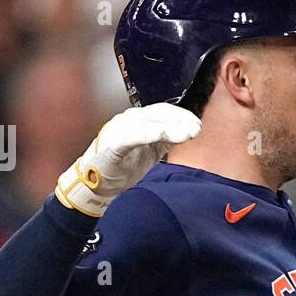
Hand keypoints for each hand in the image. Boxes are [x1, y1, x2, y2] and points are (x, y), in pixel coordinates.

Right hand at [55, 104, 200, 216]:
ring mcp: (119, 130)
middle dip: (180, 121)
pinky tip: (160, 135)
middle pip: (158, 114)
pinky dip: (146, 134)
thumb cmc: (123, 165)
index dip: (182, 116)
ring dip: (169, 128)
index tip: (197, 125)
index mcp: (138, 120)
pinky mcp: (112, 144)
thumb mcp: (151, 150)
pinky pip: (131, 136)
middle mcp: (129, 120)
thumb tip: (189, 131)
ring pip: (148, 124)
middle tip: (196, 129)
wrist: (97, 183)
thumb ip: (167, 139)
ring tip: (186, 134)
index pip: (164, 111)